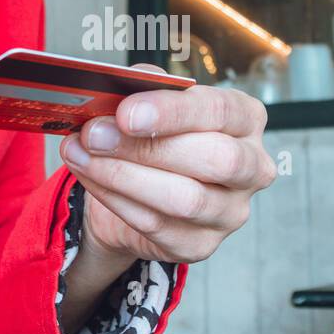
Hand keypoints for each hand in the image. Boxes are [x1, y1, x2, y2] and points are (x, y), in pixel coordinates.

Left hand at [59, 66, 275, 265]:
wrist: (140, 189)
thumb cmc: (156, 135)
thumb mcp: (152, 101)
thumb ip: (143, 88)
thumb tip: (117, 91)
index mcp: (246, 119)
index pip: (221, 111)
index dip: (174, 112)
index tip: (127, 112)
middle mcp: (251, 167)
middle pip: (215, 159)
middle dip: (147, 147)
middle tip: (95, 135)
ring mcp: (231, 212)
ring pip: (185, 199)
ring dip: (122, 175)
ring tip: (81, 154)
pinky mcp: (202, 244)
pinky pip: (157, 225)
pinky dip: (115, 199)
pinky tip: (90, 176)